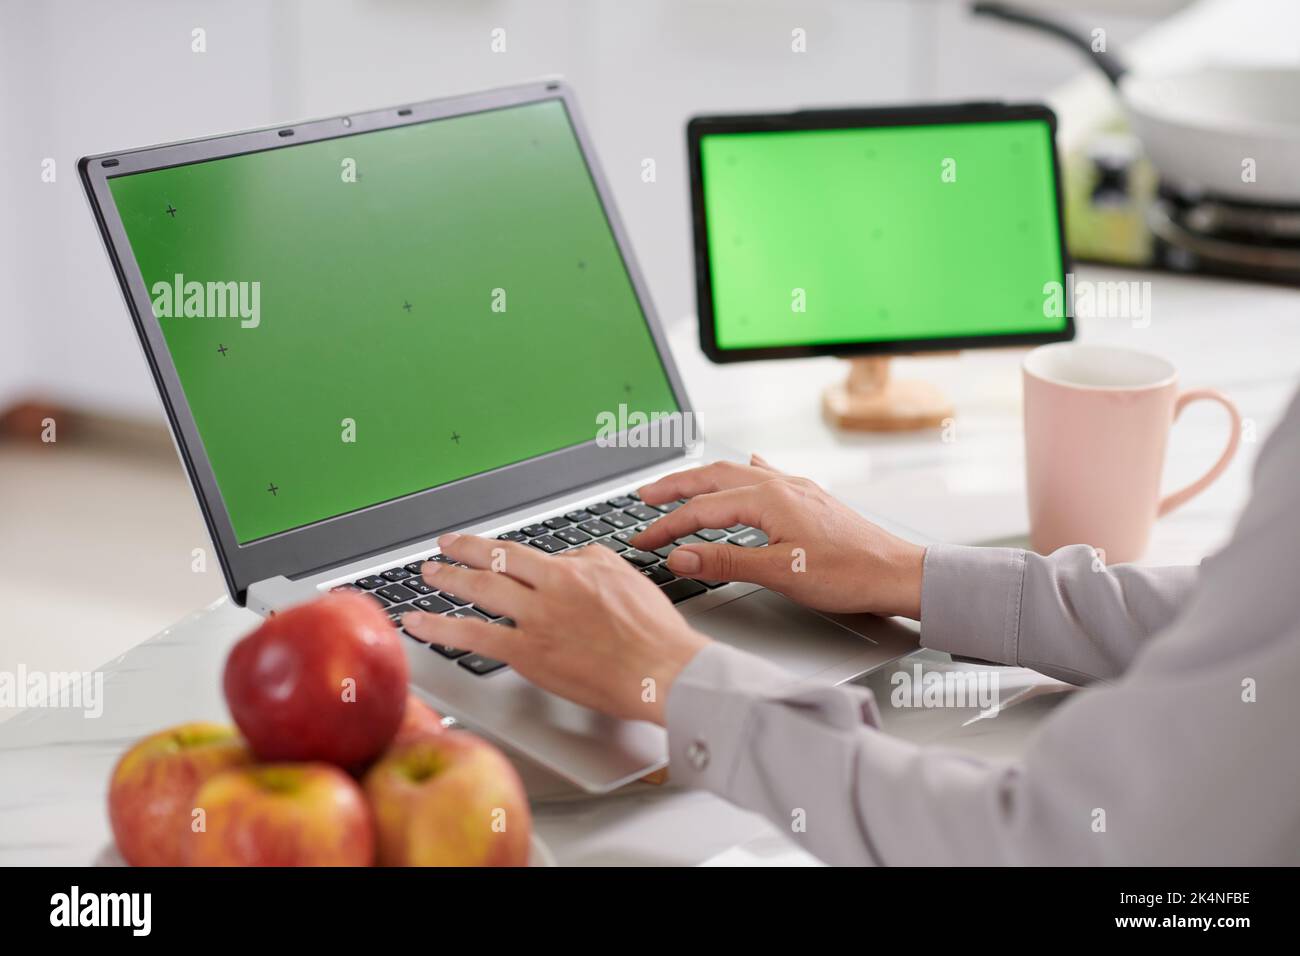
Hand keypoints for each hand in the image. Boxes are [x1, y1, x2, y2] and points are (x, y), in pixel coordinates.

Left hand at [400, 534, 709, 725]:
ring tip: (427, 577)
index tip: (469, 544)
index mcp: (569, 570)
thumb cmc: (652, 631)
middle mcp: (546, 590)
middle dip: (459, 555)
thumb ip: (590, 560)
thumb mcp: (625, 575)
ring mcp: (534, 622)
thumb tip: (570, 558)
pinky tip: (419, 624)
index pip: (515, 551)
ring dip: (446, 582)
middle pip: (490, 564)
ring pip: (477, 593)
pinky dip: (440, 627)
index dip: (485, 546)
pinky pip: (474, 637)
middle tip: (440, 551)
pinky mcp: (527, 655)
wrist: (661, 669)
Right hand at [632, 454, 925, 618]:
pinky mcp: (809, 498)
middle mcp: (781, 485)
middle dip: (674, 486)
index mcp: (769, 499)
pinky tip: (746, 469)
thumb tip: (681, 554)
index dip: (666, 526)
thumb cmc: (848, 574)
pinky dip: (742, 474)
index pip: (701, 510)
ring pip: (737, 474)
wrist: (897, 572)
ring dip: (703, 479)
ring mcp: (797, 488)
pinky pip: (765, 475)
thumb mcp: (780, 573)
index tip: (642, 540)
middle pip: (713, 477)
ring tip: (679, 486)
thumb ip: (725, 561)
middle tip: (643, 497)